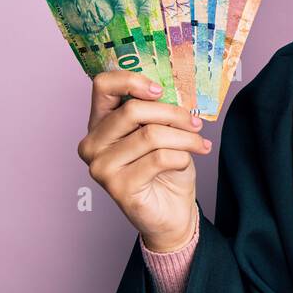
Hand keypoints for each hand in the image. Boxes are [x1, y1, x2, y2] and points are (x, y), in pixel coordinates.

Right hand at [77, 72, 211, 250]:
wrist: (172, 212)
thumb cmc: (166, 169)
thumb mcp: (163, 132)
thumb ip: (158, 111)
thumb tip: (173, 90)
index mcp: (99, 124)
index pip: (103, 86)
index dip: (132, 81)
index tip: (160, 90)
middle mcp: (92, 144)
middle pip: (133, 111)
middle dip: (173, 115)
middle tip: (195, 124)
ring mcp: (101, 167)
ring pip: (151, 135)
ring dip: (185, 138)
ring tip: (200, 144)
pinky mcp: (118, 187)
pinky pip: (160, 159)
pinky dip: (182, 157)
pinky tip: (186, 163)